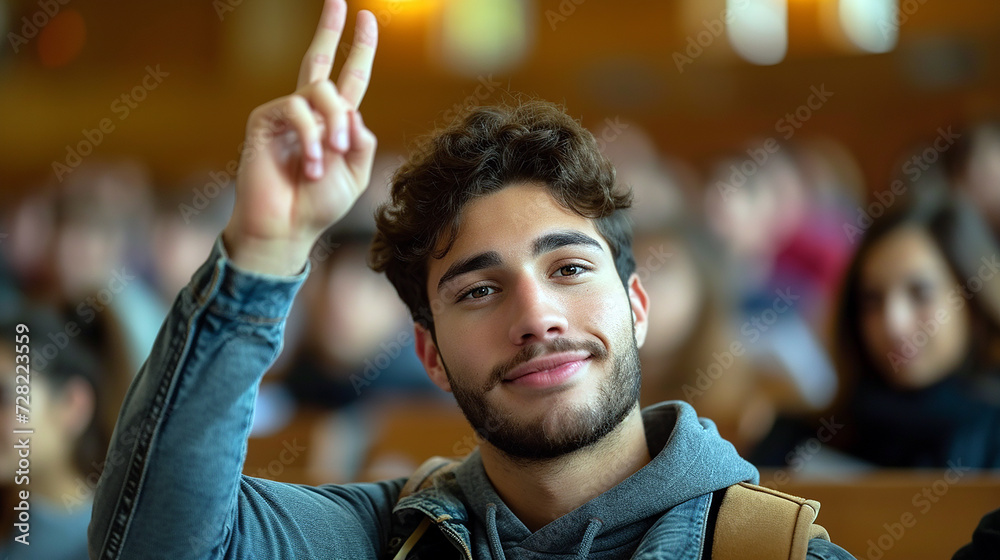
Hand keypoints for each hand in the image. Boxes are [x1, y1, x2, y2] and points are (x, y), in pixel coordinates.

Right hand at [222, 0, 377, 274]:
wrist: (286, 228)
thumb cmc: (317, 206)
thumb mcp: (355, 175)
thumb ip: (362, 142)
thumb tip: (354, 111)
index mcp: (335, 124)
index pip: (350, 79)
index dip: (360, 50)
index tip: (367, 18)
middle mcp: (310, 112)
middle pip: (321, 62)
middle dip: (331, 30)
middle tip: (340, 0)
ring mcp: (286, 114)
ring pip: (320, 90)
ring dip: (334, 123)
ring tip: (332, 157)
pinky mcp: (264, 120)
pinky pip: (297, 109)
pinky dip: (310, 138)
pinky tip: (309, 165)